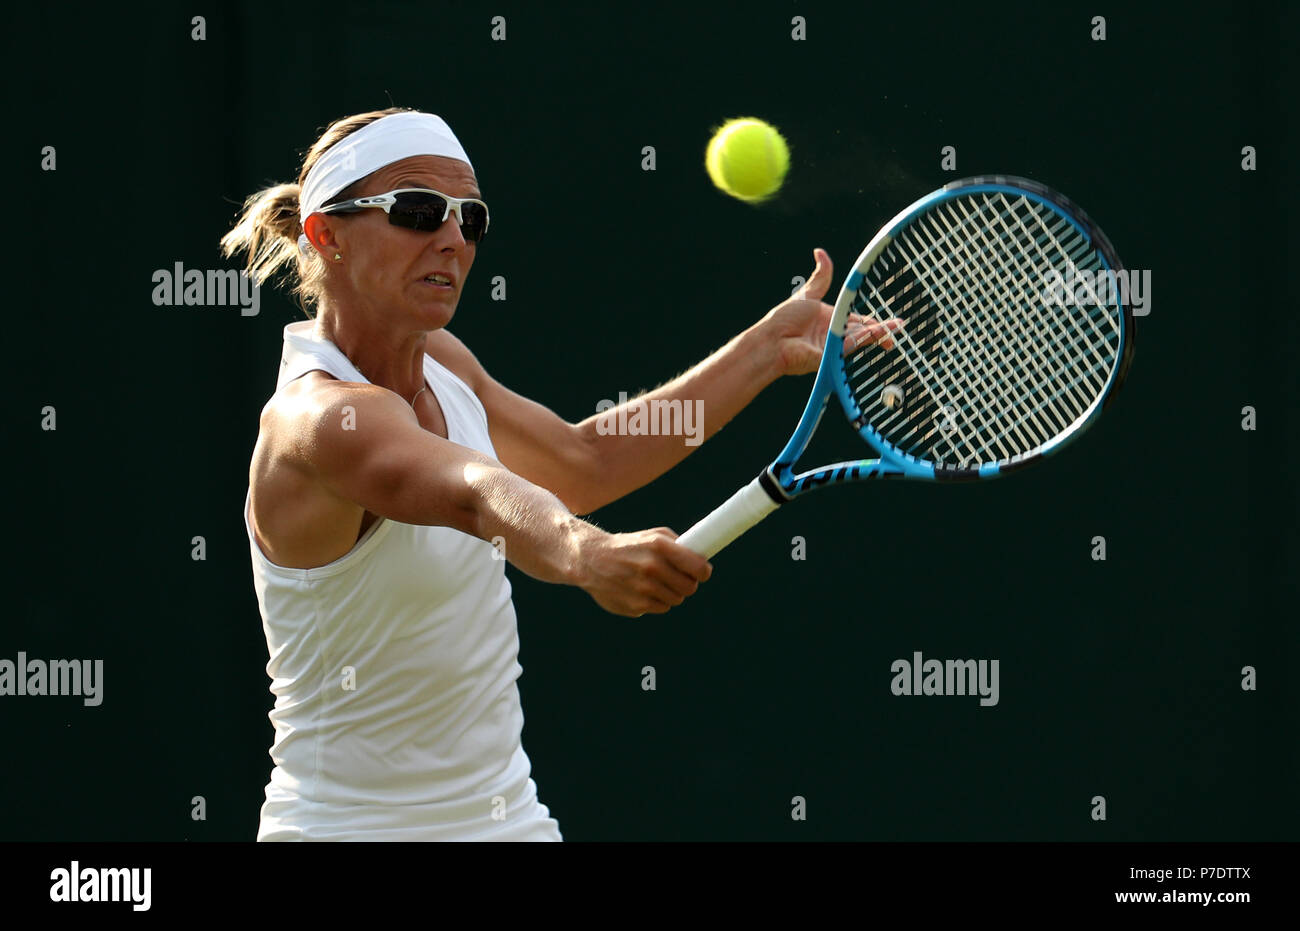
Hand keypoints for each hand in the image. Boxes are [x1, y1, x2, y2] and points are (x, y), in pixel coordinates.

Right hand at [576, 528, 711, 616]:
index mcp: (658, 547)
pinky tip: (642, 590)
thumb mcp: (652, 536)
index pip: (698, 567)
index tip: (702, 573)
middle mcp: (651, 568)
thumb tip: (701, 559)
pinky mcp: (635, 606)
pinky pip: (660, 608)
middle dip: (687, 583)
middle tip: (678, 578)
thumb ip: (678, 546)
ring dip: (670, 593)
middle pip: (689, 587)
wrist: (590, 560)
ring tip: (655, 583)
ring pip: (676, 600)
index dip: (703, 572)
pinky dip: (656, 601)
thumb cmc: (627, 546)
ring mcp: (643, 589)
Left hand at [760, 248, 905, 376]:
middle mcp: (834, 335)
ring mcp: (833, 347)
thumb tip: (821, 252)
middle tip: (899, 328)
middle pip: (863, 332)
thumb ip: (821, 277)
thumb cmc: (783, 319)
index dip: (876, 322)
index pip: (859, 320)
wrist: (770, 339)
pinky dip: (862, 340)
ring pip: (860, 340)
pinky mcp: (829, 357)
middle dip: (882, 331)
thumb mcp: (807, 293)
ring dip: (877, 335)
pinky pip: (848, 347)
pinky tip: (876, 333)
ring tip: (894, 332)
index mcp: (831, 320)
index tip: (893, 322)